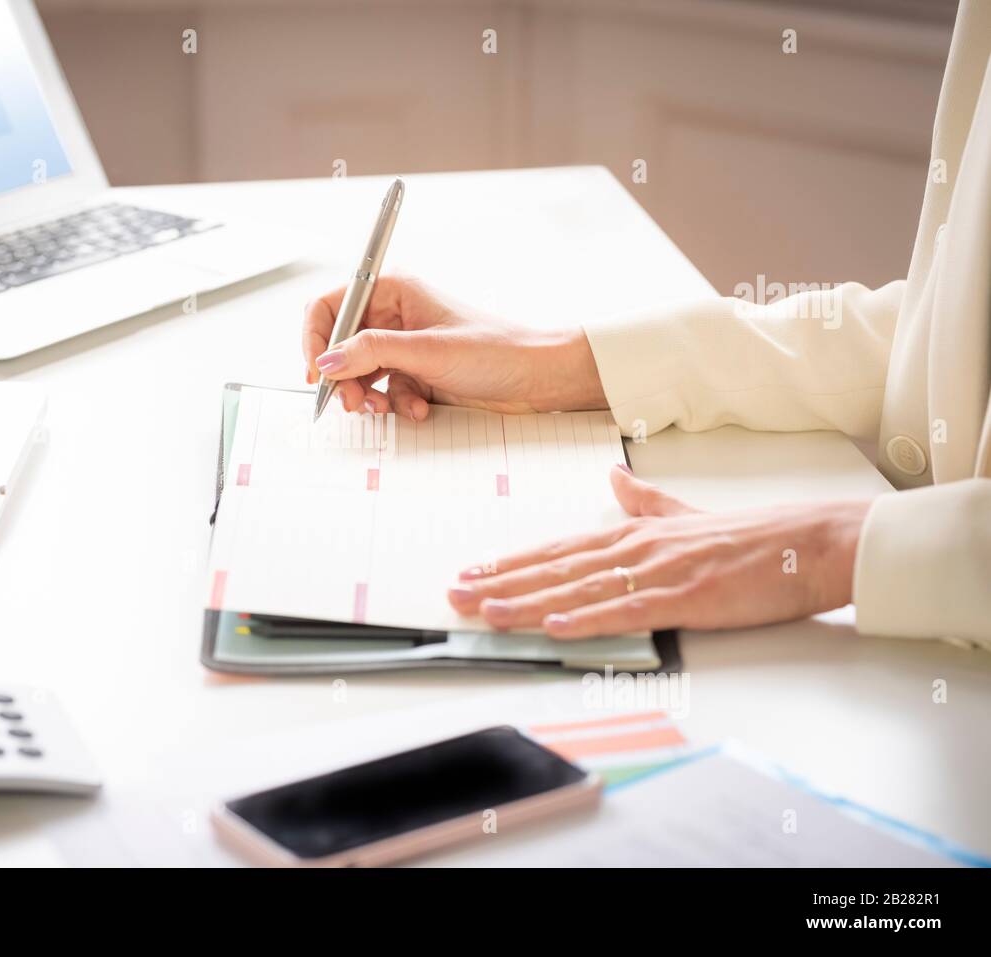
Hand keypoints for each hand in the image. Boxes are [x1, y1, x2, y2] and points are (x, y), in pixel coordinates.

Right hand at [302, 275, 606, 418]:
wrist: (535, 379)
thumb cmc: (494, 350)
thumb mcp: (428, 351)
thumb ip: (372, 353)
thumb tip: (327, 361)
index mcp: (393, 291)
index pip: (330, 306)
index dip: (316, 339)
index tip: (318, 372)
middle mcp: (392, 316)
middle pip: (339, 344)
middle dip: (342, 376)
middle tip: (349, 402)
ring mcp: (402, 346)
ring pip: (357, 372)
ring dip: (366, 395)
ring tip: (385, 408)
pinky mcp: (413, 373)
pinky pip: (382, 391)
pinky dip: (394, 404)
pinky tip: (419, 408)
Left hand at [447, 466, 868, 638]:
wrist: (807, 540)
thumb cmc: (748, 535)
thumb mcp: (685, 513)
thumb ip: (645, 499)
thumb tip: (614, 476)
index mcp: (632, 532)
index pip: (557, 549)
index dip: (510, 561)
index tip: (472, 569)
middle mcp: (634, 548)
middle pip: (554, 569)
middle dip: (500, 582)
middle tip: (455, 594)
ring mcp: (658, 573)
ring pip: (579, 590)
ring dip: (529, 603)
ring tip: (486, 612)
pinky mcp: (685, 598)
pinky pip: (627, 612)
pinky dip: (589, 619)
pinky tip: (555, 627)